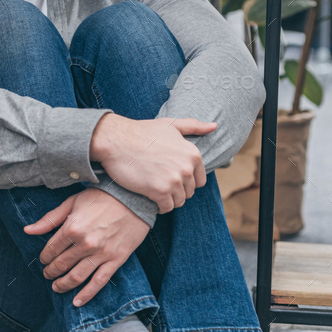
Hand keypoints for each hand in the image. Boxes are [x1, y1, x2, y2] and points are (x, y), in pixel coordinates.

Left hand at [23, 188, 149, 306]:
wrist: (133, 197)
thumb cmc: (101, 197)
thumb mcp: (72, 202)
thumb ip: (50, 219)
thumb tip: (28, 230)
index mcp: (72, 228)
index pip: (51, 250)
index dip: (44, 257)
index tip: (44, 260)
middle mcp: (85, 243)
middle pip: (61, 265)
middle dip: (51, 272)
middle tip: (48, 274)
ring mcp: (101, 253)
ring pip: (77, 277)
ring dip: (63, 285)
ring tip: (57, 287)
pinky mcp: (116, 260)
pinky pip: (99, 282)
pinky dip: (87, 294)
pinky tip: (77, 302)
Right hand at [90, 114, 216, 212]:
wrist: (117, 140)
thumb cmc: (142, 132)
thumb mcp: (170, 124)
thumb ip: (194, 126)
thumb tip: (214, 126)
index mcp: (193, 154)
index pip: (199, 181)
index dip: (185, 181)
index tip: (170, 176)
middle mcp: (187, 168)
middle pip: (188, 192)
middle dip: (176, 190)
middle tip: (159, 182)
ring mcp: (174, 180)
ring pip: (178, 201)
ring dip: (167, 199)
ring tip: (154, 189)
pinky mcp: (159, 191)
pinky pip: (166, 207)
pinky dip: (159, 206)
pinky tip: (149, 196)